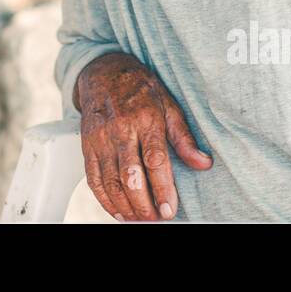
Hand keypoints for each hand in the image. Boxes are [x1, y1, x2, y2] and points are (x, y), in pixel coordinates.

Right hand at [75, 52, 211, 220]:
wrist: (104, 72)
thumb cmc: (140, 89)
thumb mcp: (168, 106)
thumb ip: (184, 138)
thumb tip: (203, 163)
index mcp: (145, 119)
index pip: (155, 160)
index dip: (163, 188)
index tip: (169, 210)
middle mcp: (120, 129)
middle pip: (130, 175)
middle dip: (143, 204)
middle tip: (155, 218)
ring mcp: (100, 138)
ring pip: (110, 181)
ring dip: (125, 206)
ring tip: (139, 219)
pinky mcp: (87, 145)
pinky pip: (93, 178)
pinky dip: (104, 200)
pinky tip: (117, 211)